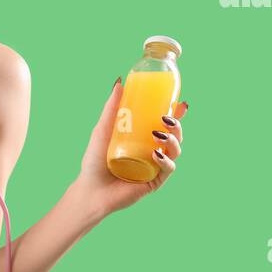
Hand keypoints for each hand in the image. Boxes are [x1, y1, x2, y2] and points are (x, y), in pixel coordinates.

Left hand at [72, 78, 187, 220]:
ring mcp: (155, 167)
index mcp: (144, 140)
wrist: (90, 189)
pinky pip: (168, 168)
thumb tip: (120, 83)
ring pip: (175, 151)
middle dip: (177, 125)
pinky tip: (157, 154)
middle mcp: (153, 152)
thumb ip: (111, 108)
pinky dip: (166, 160)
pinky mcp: (155, 181)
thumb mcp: (103, 129)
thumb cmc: (94, 161)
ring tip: (160, 134)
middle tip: (167, 118)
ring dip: (174, 140)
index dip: (176, 115)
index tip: (180, 103)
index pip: (165, 125)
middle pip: (174, 136)